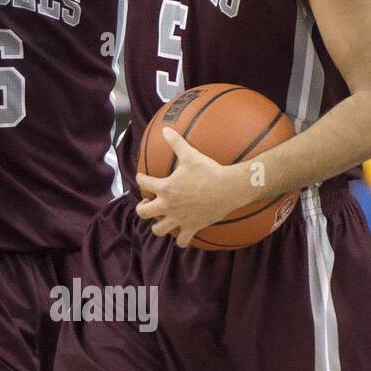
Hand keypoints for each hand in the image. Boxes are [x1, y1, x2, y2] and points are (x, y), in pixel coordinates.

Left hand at [134, 128, 251, 247]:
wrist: (229, 188)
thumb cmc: (209, 171)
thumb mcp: (190, 155)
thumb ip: (176, 142)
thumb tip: (165, 129)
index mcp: (165, 188)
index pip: (143, 183)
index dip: (140, 178)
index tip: (143, 177)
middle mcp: (168, 205)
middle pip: (144, 213)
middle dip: (143, 207)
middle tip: (149, 202)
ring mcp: (179, 219)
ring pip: (158, 230)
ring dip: (158, 225)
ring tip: (162, 217)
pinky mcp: (192, 227)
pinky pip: (182, 241)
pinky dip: (180, 240)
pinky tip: (182, 231)